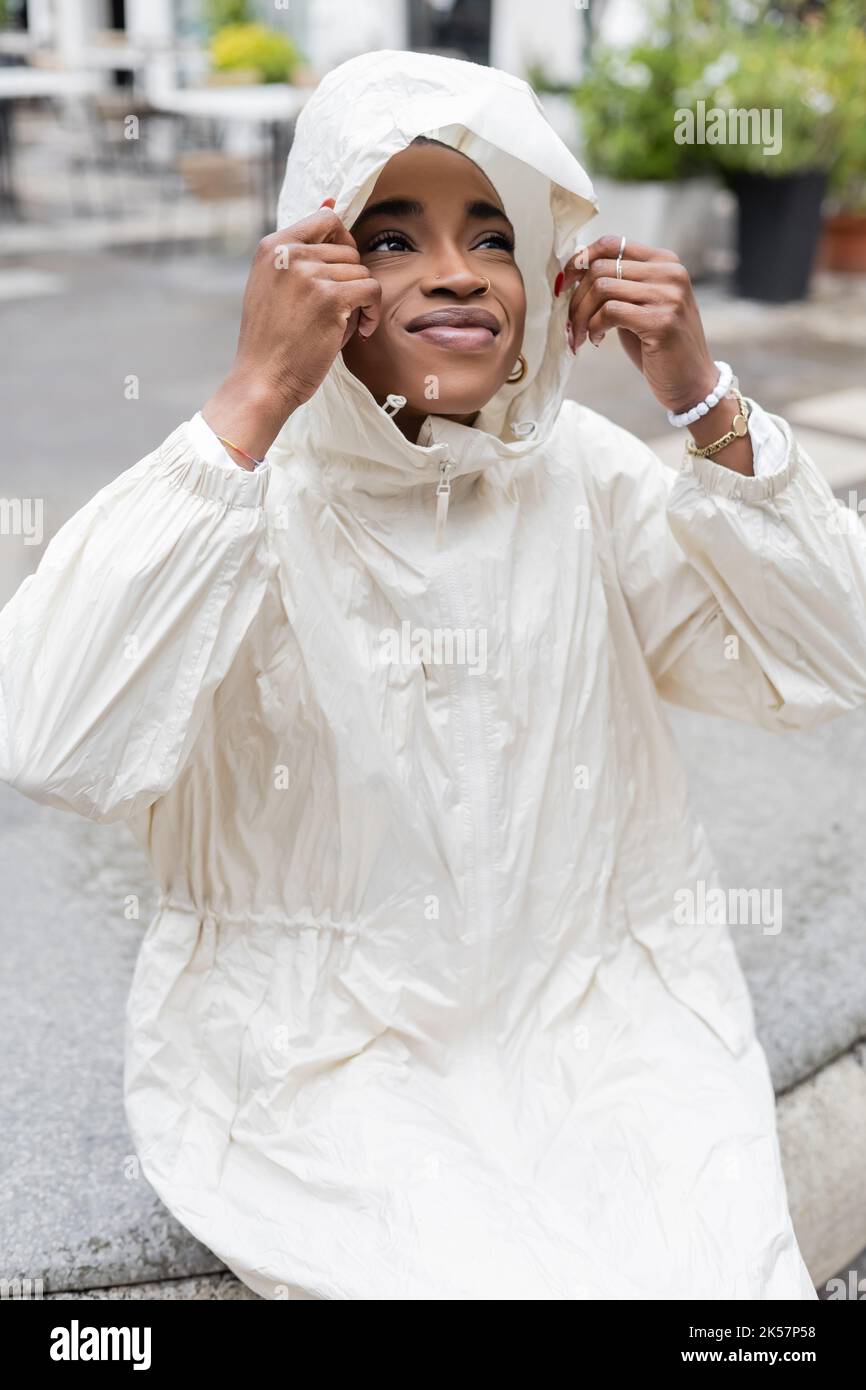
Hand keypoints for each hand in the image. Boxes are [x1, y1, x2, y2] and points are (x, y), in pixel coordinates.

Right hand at [202, 199, 382, 463]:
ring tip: (340, 325)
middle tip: (338, 311)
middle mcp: (290, 254)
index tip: (341, 271)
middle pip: (348, 250)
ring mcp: (309, 275)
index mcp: (273, 247)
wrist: (262, 380)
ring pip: (362, 272)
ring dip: (359, 300)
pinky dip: (372, 311)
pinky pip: (372, 291)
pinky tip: (360, 329)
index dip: (343, 242)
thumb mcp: (274, 284)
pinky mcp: (330, 299)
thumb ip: (301, 250)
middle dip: (350, 280)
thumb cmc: (272, 340)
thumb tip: (332, 203)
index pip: (326, 220)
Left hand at [558, 235, 717, 414]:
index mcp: (665, 262)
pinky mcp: (662, 321)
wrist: (692, 383)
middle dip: (576, 297)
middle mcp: (670, 273)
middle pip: (601, 268)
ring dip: (581, 315)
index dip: (580, 260)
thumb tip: (576, 270)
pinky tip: (597, 340)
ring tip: (581, 335)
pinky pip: (610, 312)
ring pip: (602, 288)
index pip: (612, 243)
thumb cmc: (659, 347)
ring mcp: (669, 296)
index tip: (565, 284)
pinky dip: (594, 327)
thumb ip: (619, 285)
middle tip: (570, 323)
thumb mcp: (640, 306)